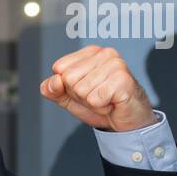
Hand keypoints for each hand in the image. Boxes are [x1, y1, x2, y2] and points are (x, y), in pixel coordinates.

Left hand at [40, 45, 154, 131]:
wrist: (124, 122)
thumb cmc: (99, 104)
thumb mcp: (67, 97)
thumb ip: (52, 89)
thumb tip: (54, 81)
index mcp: (89, 52)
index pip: (59, 68)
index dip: (67, 86)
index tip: (84, 89)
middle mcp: (104, 53)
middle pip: (69, 78)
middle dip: (79, 95)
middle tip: (97, 96)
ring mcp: (115, 64)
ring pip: (81, 90)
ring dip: (91, 102)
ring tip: (105, 99)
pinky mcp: (123, 80)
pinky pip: (95, 99)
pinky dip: (101, 107)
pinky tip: (112, 103)